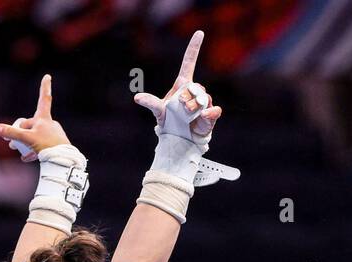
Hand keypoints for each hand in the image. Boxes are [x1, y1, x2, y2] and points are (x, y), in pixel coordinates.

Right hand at [0, 74, 70, 162]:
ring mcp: (53, 135)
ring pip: (35, 136)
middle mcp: (49, 124)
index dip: (45, 87)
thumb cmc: (47, 146)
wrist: (63, 160)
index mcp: (44, 118)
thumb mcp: (27, 139)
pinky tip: (27, 158)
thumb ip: (11, 133)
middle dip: (20, 133)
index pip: (44, 99)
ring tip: (19, 152)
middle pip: (31, 125)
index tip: (48, 76)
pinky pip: (41, 147)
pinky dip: (33, 151)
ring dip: (25, 143)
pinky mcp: (55, 146)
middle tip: (11, 144)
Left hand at [133, 31, 221, 148]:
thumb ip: (151, 103)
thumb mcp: (159, 111)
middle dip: (188, 96)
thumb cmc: (169, 121)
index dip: (194, 48)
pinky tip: (202, 116)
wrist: (180, 138)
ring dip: (195, 107)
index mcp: (183, 84)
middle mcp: (195, 90)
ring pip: (204, 98)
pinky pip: (214, 110)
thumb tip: (137, 98)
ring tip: (187, 115)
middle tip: (181, 107)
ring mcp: (204, 102)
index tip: (199, 32)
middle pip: (196, 86)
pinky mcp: (211, 114)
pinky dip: (209, 113)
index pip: (189, 62)